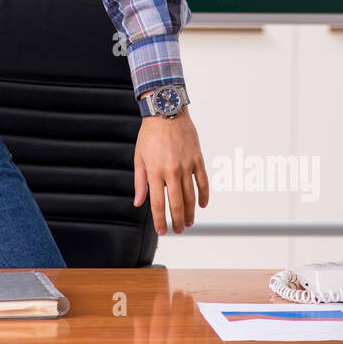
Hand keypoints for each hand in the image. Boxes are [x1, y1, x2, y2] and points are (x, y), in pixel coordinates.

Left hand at [132, 105, 208, 234]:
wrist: (166, 112)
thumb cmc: (150, 135)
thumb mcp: (139, 158)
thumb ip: (139, 183)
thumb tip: (138, 203)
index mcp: (155, 172)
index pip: (157, 204)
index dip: (160, 220)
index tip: (162, 231)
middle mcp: (171, 171)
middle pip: (176, 204)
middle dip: (177, 221)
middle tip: (178, 230)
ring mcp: (186, 165)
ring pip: (191, 196)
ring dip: (190, 212)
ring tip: (188, 222)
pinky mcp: (197, 159)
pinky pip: (203, 182)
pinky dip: (204, 195)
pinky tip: (201, 205)